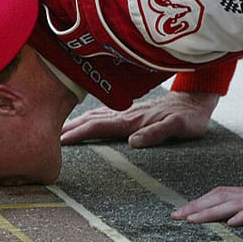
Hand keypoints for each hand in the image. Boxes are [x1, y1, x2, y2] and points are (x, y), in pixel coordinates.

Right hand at [61, 91, 219, 146]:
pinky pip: (104, 116)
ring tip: (58, 130)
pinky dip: (89, 119)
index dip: (78, 134)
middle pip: (90, 121)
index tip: (59, 141)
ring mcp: (127, 113)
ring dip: (76, 123)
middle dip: (68, 128)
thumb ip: (156, 133)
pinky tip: (84, 122)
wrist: (196, 99)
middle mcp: (125, 115)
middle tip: (47, 136)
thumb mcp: (178, 128)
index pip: (98, 127)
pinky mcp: (131, 113)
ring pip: (95, 117)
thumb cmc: (189, 118)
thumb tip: (134, 142)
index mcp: (131, 121)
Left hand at [170, 171, 242, 225]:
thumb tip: (241, 213)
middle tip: (174, 217)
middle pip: (218, 197)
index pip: (221, 194)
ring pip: (232, 204)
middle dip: (194, 207)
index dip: (200, 201)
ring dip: (209, 212)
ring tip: (190, 220)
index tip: (183, 211)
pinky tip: (230, 223)